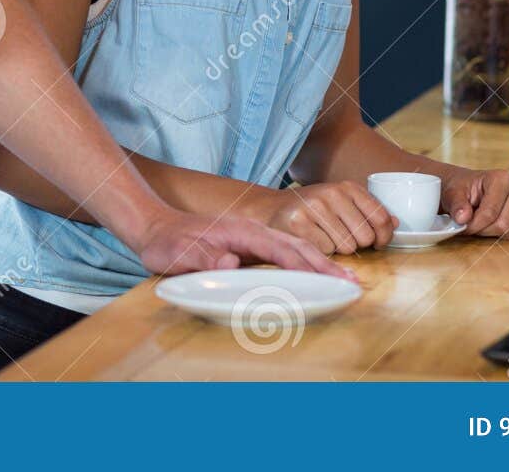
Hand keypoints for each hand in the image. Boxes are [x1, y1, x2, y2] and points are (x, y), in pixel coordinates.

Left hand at [129, 208, 354, 279]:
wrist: (156, 226)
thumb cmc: (167, 242)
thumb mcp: (178, 253)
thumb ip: (202, 258)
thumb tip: (231, 263)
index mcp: (240, 231)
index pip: (279, 249)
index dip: (305, 265)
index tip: (327, 279)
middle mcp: (252, 232)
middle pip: (297, 246)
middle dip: (326, 265)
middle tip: (352, 283)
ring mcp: (253, 239)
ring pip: (294, 250)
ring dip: (321, 265)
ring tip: (346, 280)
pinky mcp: (250, 248)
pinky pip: (284, 256)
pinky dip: (305, 265)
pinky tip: (316, 276)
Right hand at [257, 182, 395, 254]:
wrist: (272, 209)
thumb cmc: (313, 209)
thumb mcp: (342, 202)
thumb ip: (368, 211)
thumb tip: (396, 223)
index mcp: (347, 187)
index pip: (380, 217)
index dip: (384, 236)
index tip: (378, 243)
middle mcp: (331, 193)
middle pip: (365, 236)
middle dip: (358, 244)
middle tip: (344, 239)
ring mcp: (314, 207)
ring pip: (346, 246)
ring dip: (338, 249)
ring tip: (325, 237)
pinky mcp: (298, 223)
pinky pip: (325, 251)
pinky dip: (322, 251)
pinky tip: (312, 240)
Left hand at [442, 167, 508, 239]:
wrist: (468, 187)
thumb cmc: (461, 190)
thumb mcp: (452, 193)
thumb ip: (456, 204)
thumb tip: (463, 218)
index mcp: (501, 178)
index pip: (490, 214)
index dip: (475, 225)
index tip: (464, 227)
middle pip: (506, 224)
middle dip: (487, 231)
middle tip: (475, 227)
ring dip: (504, 235)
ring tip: (489, 226)